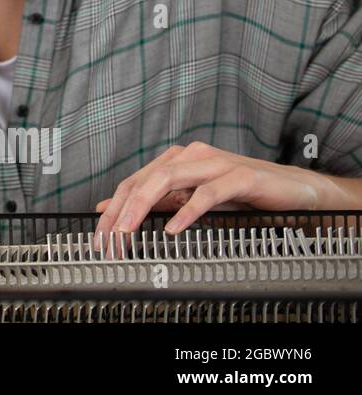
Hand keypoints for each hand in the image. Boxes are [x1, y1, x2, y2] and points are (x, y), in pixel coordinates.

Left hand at [92, 141, 337, 241]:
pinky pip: (207, 192)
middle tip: (109, 239)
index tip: (100, 235)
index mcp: (177, 159)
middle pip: (144, 180)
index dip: (113, 207)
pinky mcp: (240, 176)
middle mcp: (192, 155)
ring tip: (128, 230)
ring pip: (168, 179)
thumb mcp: (193, 197)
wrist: (293, 190)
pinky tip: (173, 228)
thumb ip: (158, 201)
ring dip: (143, 207)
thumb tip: (115, 210)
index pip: (134, 182)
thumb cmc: (242, 193)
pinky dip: (187, 211)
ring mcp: (215, 163)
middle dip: (121, 210)